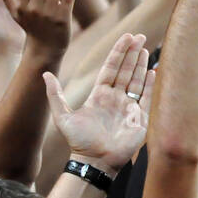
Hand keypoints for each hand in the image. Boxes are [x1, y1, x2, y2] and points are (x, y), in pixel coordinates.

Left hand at [44, 33, 152, 172]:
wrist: (95, 162)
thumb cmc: (79, 142)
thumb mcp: (63, 117)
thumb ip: (55, 95)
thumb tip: (44, 74)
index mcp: (99, 95)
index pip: (111, 68)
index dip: (118, 52)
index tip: (126, 37)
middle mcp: (115, 98)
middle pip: (126, 70)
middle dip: (132, 52)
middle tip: (140, 35)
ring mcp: (128, 107)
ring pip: (137, 80)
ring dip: (141, 64)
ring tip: (146, 48)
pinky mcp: (139, 118)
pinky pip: (146, 97)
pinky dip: (150, 84)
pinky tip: (153, 70)